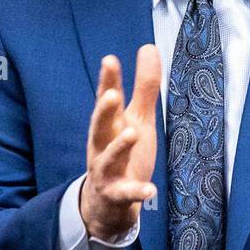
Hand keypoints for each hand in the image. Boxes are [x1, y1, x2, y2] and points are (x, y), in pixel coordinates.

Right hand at [79, 44, 160, 242]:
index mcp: (109, 125)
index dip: (108, 80)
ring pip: (108, 158)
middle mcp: (103, 145)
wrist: (108, 202)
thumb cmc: (124, 153)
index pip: (107, 99)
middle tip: (111, 95)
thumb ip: (144, 86)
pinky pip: (126, 193)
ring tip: (132, 134)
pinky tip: (150, 190)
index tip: (109, 60)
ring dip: (119, 147)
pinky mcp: (116, 194)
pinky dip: (137, 192)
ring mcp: (107, 171)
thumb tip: (148, 46)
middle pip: (99, 126)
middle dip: (104, 111)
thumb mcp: (137, 118)